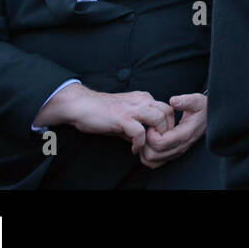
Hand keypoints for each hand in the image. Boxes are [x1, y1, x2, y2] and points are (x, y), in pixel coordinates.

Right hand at [34, 84, 174, 153]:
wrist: (81, 105)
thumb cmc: (101, 112)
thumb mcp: (125, 118)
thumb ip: (137, 126)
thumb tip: (145, 142)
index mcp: (144, 98)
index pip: (167, 109)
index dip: (168, 125)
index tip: (161, 139)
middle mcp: (141, 100)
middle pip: (168, 112)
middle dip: (167, 130)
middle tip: (158, 144)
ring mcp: (132, 108)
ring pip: (159, 118)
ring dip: (157, 136)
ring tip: (149, 146)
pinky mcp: (121, 118)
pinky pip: (140, 131)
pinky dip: (140, 142)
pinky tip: (133, 149)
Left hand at [138, 93, 206, 168]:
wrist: (210, 117)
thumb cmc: (202, 108)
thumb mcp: (197, 101)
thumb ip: (186, 101)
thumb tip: (173, 101)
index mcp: (184, 135)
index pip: (160, 143)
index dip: (151, 134)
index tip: (152, 123)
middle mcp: (180, 147)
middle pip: (153, 155)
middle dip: (145, 143)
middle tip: (147, 130)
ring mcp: (177, 152)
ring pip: (152, 161)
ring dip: (145, 150)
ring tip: (148, 135)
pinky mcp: (174, 154)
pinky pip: (155, 162)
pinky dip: (148, 155)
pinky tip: (150, 141)